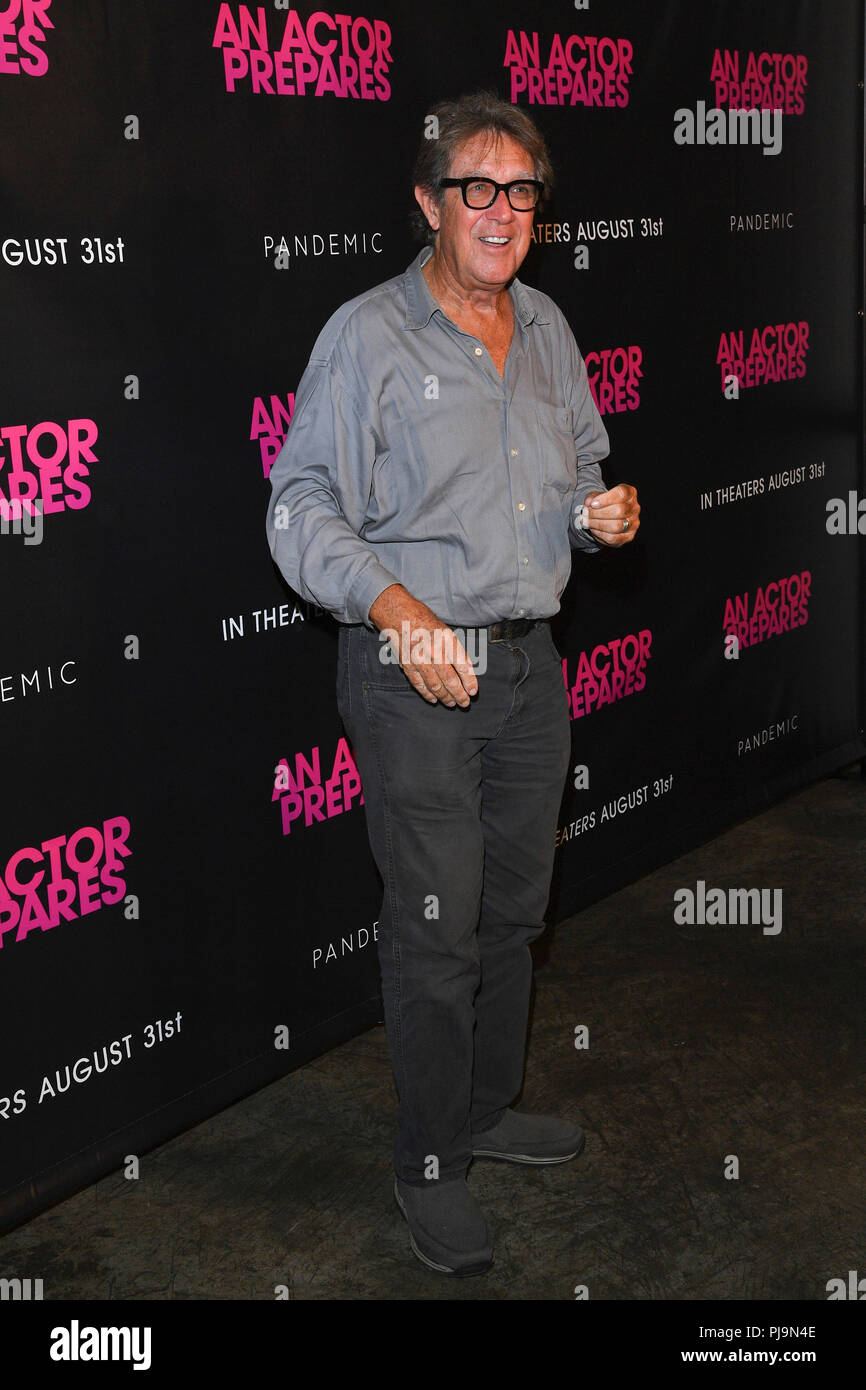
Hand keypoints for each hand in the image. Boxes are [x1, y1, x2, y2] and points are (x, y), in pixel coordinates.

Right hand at [368, 585, 477, 706]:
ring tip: (452, 703)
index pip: (463, 666)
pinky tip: (434, 699)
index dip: (469, 682)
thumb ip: (456, 651)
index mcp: (447, 641)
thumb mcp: (447, 632)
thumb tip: (467, 673)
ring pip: (435, 685)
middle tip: (465, 703)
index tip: (473, 692)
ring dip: (445, 697)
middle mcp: (434, 651)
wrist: (400, 615)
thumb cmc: (426, 623)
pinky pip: (419, 684)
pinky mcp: (407, 665)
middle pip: (450, 680)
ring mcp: (419, 659)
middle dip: (459, 695)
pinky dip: (427, 694)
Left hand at [581, 484, 640, 545]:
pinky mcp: (629, 536)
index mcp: (630, 493)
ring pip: (617, 526)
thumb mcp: (596, 497)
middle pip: (619, 510)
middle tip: (585, 514)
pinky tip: (593, 529)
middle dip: (598, 513)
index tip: (593, 504)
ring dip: (598, 524)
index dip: (606, 499)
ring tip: (587, 522)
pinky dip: (600, 534)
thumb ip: (591, 498)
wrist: (606, 517)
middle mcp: (635, 508)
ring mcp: (634, 523)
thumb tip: (589, 503)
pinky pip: (613, 538)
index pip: (622, 493)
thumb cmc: (603, 504)